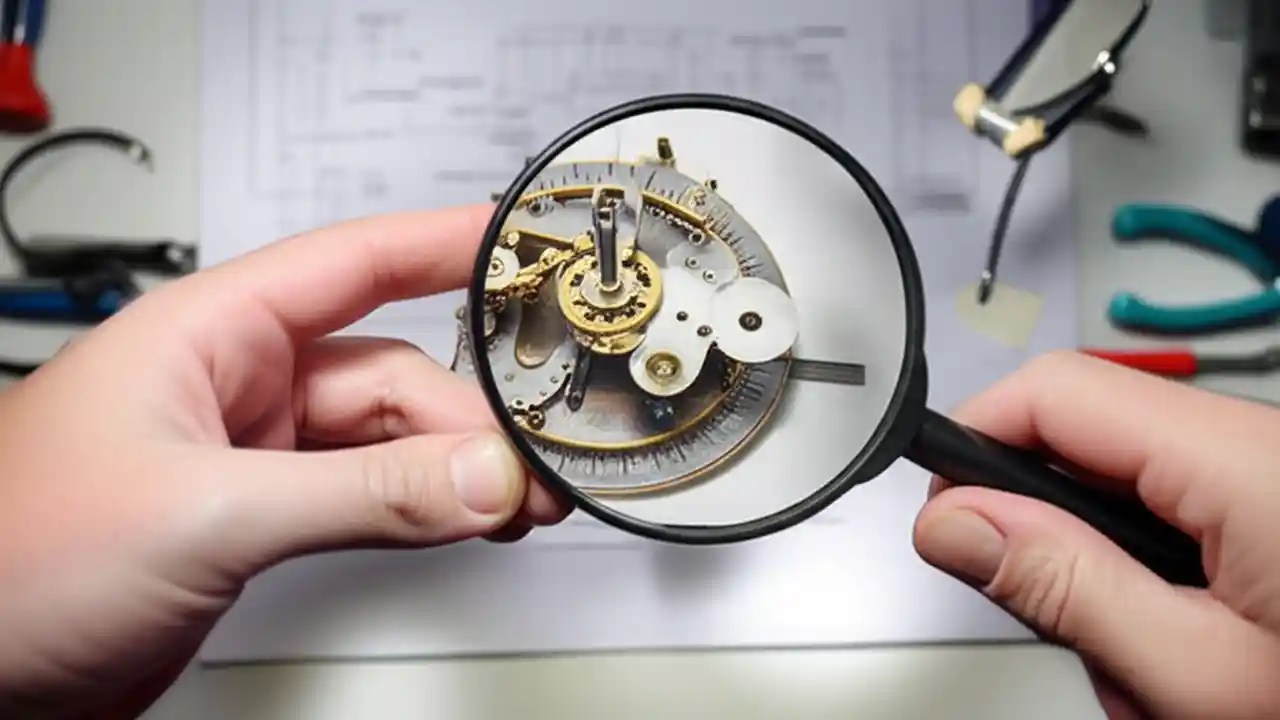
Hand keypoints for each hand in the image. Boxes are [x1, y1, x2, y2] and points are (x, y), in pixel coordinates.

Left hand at [0, 205, 569, 718]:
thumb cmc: (12, 561)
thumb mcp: (208, 515)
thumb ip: (362, 497)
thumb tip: (480, 477)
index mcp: (208, 334)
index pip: (352, 263)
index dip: (443, 244)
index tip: (523, 240)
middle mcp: (235, 385)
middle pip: (389, 372)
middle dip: (468, 415)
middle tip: (532, 461)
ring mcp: (251, 455)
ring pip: (385, 440)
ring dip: (454, 469)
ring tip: (519, 500)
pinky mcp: (258, 519)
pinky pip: (365, 495)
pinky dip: (421, 508)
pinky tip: (464, 519)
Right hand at [914, 351, 1279, 718]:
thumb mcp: (1197, 675)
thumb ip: (1063, 589)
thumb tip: (956, 521)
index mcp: (1241, 463)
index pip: (1056, 391)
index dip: (976, 438)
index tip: (945, 517)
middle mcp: (1260, 445)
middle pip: (1083, 445)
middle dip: (1052, 545)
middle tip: (1084, 640)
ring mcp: (1271, 473)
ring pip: (1123, 495)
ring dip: (1109, 585)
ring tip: (1161, 677)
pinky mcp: (1276, 503)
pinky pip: (1174, 520)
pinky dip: (1158, 589)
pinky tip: (1195, 657)